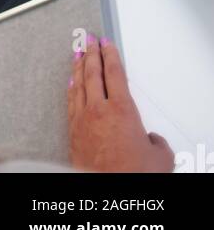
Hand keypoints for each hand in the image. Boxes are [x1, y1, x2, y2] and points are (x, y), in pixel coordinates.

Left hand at [68, 37, 173, 172]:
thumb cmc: (132, 174)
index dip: (110, 54)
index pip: (114, 72)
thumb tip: (152, 142)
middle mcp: (99, 109)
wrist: (108, 189)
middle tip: (88, 40)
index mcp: (121, 109)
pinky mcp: (73, 131)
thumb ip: (156, 142)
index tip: (106, 43)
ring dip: (78, 67)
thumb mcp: (159, 157)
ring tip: (77, 54)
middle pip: (93, 73)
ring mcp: (82, 119)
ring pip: (79, 84)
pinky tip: (71, 83)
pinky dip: (71, 88)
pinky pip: (70, 102)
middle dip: (91, 54)